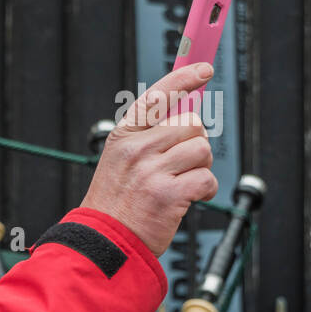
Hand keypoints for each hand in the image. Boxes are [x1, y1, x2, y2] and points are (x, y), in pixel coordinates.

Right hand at [81, 64, 218, 256]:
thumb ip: (150, 136)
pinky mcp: (169, 194)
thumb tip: (188, 116)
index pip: (158, 95)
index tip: (204, 69)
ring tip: (182, 183)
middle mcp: (137, 148)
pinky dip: (205, 190)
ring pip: (202, 149)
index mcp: (124, 135)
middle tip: (182, 164)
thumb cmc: (116, 203)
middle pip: (192, 124)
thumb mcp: (121, 159)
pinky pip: (207, 178)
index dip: (185, 78)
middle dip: (195, 144)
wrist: (104, 242)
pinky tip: (189, 198)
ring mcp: (152, 170)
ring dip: (201, 167)